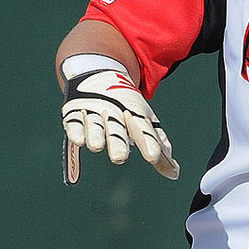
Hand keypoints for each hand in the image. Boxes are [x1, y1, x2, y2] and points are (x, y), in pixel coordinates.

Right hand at [62, 66, 178, 182]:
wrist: (98, 74)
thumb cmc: (126, 107)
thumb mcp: (144, 121)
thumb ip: (159, 147)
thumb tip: (174, 174)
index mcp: (135, 114)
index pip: (143, 130)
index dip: (148, 143)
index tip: (153, 157)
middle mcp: (114, 113)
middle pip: (116, 130)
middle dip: (118, 143)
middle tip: (120, 158)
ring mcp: (93, 111)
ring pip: (94, 126)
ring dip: (95, 136)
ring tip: (96, 146)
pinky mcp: (74, 112)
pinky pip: (74, 123)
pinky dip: (76, 131)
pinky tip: (78, 141)